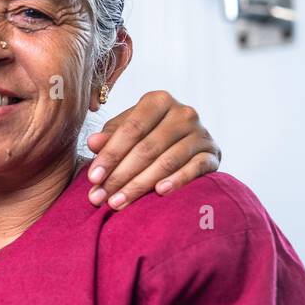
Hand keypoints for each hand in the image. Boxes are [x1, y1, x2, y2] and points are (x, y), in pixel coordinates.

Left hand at [85, 90, 220, 209]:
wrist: (187, 143)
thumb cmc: (147, 135)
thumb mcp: (126, 132)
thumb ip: (110, 137)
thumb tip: (92, 143)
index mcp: (158, 100)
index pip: (131, 129)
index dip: (110, 155)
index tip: (92, 178)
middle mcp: (183, 113)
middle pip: (146, 148)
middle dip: (119, 176)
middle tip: (99, 197)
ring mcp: (201, 133)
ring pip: (166, 162)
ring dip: (139, 185)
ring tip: (117, 203)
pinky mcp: (213, 153)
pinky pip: (194, 168)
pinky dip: (177, 181)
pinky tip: (159, 193)